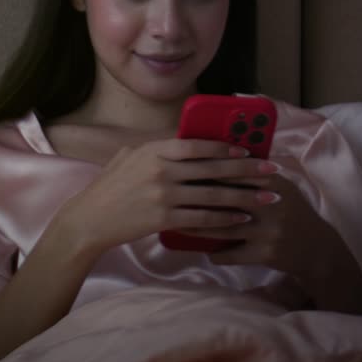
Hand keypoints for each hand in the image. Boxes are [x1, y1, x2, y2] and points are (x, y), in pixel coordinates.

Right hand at [51, 138, 280, 257]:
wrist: (89, 219)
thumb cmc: (109, 187)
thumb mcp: (127, 157)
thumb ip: (154, 149)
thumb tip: (181, 141)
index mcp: (154, 151)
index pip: (196, 145)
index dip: (224, 147)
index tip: (246, 150)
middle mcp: (161, 170)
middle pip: (213, 169)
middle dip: (247, 170)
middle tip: (271, 171)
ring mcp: (163, 196)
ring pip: (213, 195)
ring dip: (245, 196)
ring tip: (267, 198)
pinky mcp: (164, 220)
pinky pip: (202, 218)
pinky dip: (225, 218)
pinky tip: (242, 218)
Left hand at [192, 167, 346, 282]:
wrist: (316, 247)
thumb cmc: (293, 212)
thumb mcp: (282, 188)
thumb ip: (257, 174)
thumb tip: (221, 156)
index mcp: (273, 182)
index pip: (235, 173)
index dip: (207, 171)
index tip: (184, 170)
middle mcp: (270, 204)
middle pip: (225, 198)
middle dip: (196, 197)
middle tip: (172, 196)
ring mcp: (267, 230)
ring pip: (222, 228)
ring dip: (197, 228)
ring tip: (177, 225)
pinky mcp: (264, 254)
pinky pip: (231, 254)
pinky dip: (216, 254)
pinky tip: (205, 253)